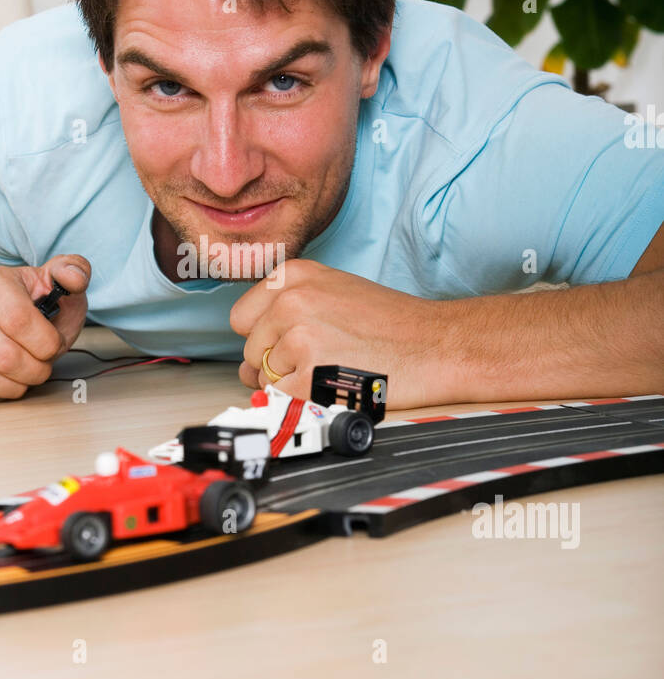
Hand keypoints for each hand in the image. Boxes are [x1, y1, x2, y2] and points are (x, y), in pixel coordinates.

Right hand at [0, 254, 90, 405]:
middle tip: (41, 364)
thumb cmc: (34, 306)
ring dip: (13, 386)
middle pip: (3, 356)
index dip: (46, 342)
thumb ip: (74, 272)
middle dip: (35, 369)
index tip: (54, 344)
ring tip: (23, 374)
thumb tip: (73, 278)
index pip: (18, 320)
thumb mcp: (57, 286)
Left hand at [230, 259, 456, 408]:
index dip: (264, 338)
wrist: (437, 344)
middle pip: (250, 351)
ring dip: (292, 384)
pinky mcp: (309, 376)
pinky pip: (281, 400)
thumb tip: (250, 354)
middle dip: (276, 365)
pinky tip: (335, 385)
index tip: (290, 342)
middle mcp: (291, 302)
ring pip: (264, 379)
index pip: (241, 319)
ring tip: (334, 369)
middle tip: (322, 359)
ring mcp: (298, 338)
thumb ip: (287, 309)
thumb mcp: (334, 290)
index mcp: (293, 276)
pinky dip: (303, 402)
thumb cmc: (392, 323)